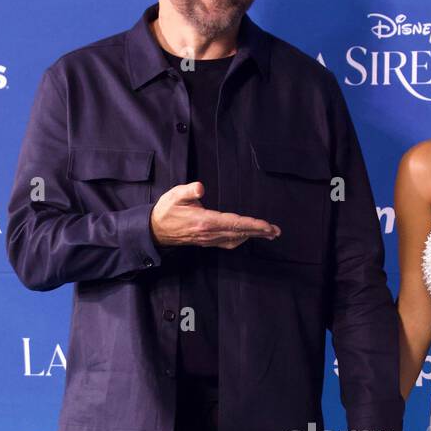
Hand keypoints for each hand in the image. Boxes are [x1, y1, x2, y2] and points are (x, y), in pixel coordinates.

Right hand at [150, 181, 280, 249]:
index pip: (234, 223)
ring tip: (268, 234)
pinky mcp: (207, 241)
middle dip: (259, 232)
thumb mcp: (174, 195)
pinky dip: (241, 239)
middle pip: (239, 232)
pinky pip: (228, 242)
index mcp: (204, 221)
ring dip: (253, 236)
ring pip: (236, 238)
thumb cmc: (166, 211)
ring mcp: (208, 239)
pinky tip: (248, 236)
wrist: (155, 231)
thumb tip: (200, 187)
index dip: (252, 224)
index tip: (267, 226)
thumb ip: (188, 191)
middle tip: (276, 231)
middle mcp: (209, 233)